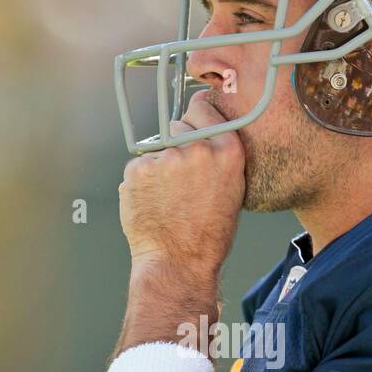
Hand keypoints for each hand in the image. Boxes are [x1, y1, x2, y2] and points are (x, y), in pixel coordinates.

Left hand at [119, 89, 244, 271]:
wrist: (178, 263)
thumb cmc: (208, 235)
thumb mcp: (232, 190)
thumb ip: (219, 156)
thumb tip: (203, 133)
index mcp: (227, 151)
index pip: (203, 108)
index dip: (196, 117)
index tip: (193, 125)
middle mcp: (198, 148)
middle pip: (177, 125)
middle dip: (177, 145)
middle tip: (180, 179)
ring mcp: (167, 158)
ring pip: (157, 147)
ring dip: (159, 164)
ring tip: (167, 196)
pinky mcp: (139, 168)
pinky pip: (139, 165)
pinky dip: (141, 181)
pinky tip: (152, 203)